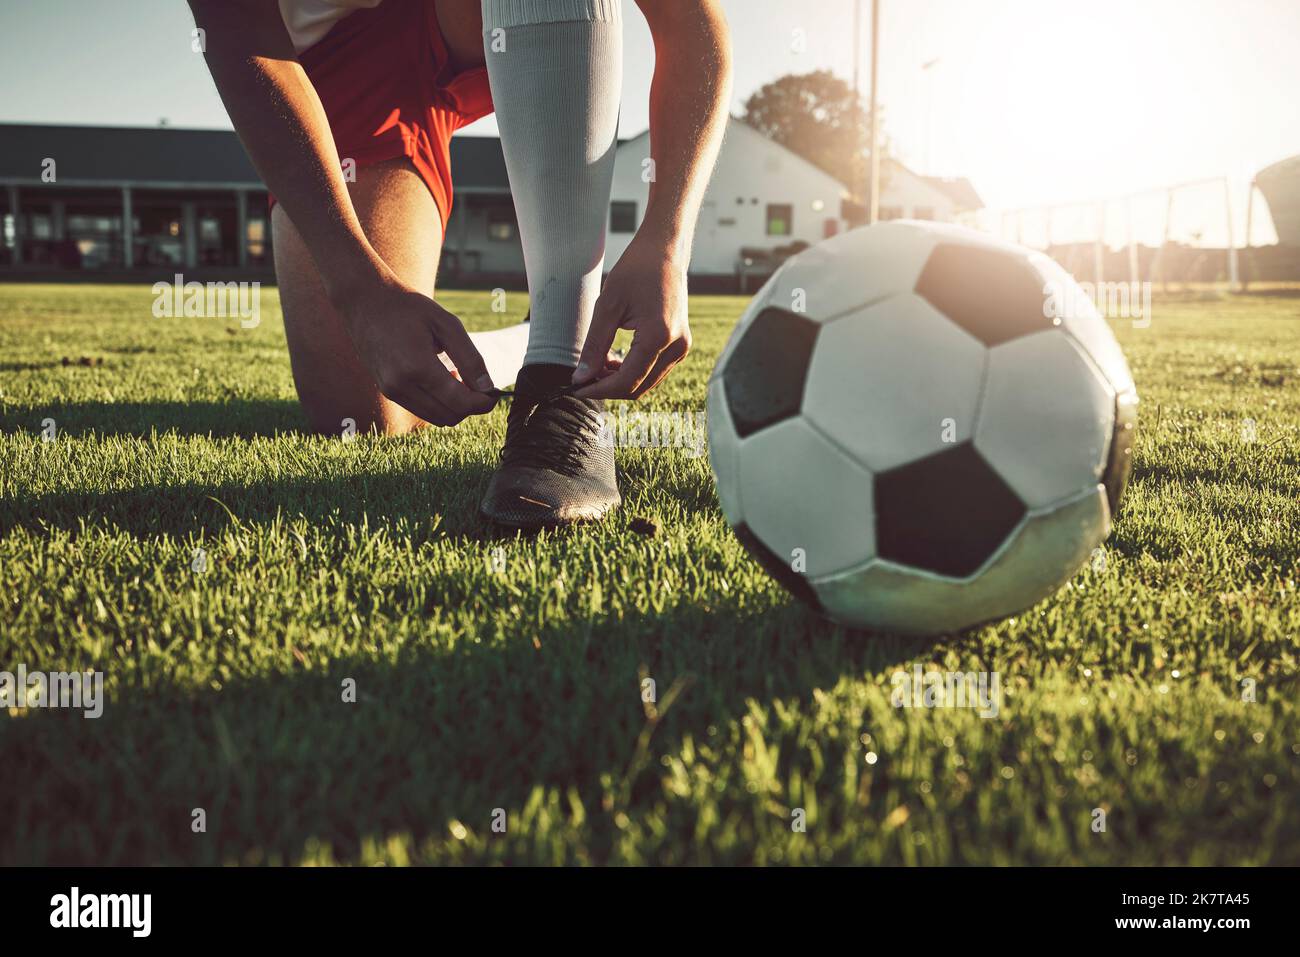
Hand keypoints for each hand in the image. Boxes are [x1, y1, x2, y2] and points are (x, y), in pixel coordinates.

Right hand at [336, 274, 496, 425]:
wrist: (365, 302)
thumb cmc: (408, 308)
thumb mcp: (447, 324)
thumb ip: (470, 358)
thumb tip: (488, 388)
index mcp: (417, 367)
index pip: (460, 403)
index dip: (484, 403)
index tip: (495, 392)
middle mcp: (401, 385)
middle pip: (450, 416)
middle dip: (471, 406)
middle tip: (481, 385)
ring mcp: (392, 391)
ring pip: (437, 418)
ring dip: (455, 406)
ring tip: (459, 378)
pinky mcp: (388, 391)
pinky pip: (423, 409)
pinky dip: (439, 403)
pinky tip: (442, 379)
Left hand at [573, 236, 690, 399]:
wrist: (665, 251)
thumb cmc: (636, 270)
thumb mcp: (608, 306)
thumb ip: (595, 345)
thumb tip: (581, 377)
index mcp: (658, 337)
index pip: (626, 380)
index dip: (599, 390)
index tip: (576, 388)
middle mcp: (676, 347)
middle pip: (638, 387)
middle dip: (609, 388)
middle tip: (583, 378)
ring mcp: (681, 347)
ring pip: (647, 382)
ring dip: (620, 380)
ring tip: (596, 366)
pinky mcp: (680, 344)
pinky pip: (654, 370)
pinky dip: (633, 371)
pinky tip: (613, 360)